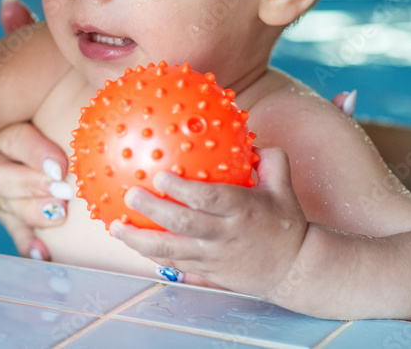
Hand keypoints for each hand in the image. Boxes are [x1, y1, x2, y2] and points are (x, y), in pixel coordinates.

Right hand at [0, 0, 70, 259]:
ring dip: (30, 211)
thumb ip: (21, 37)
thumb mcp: (35, 60)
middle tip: (64, 190)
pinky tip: (40, 254)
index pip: (4, 138)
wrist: (48, 113)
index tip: (61, 162)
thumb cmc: (42, 83)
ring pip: (2, 202)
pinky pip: (11, 228)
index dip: (31, 150)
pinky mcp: (10, 209)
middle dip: (32, 184)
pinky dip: (25, 240)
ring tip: (57, 216)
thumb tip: (9, 2)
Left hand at [112, 147, 306, 297]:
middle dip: (152, 210)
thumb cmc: (286, 223)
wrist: (294, 270)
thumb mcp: (283, 187)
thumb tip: (250, 135)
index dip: (181, 189)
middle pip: (182, 224)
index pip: (207, 199)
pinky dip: (152, 256)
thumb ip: (270, 158)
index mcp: (242, 210)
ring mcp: (213, 258)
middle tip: (129, 195)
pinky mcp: (207, 274)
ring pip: (171, 251)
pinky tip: (133, 245)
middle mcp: (224, 235)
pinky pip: (175, 266)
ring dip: (140, 240)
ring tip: (116, 227)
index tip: (159, 174)